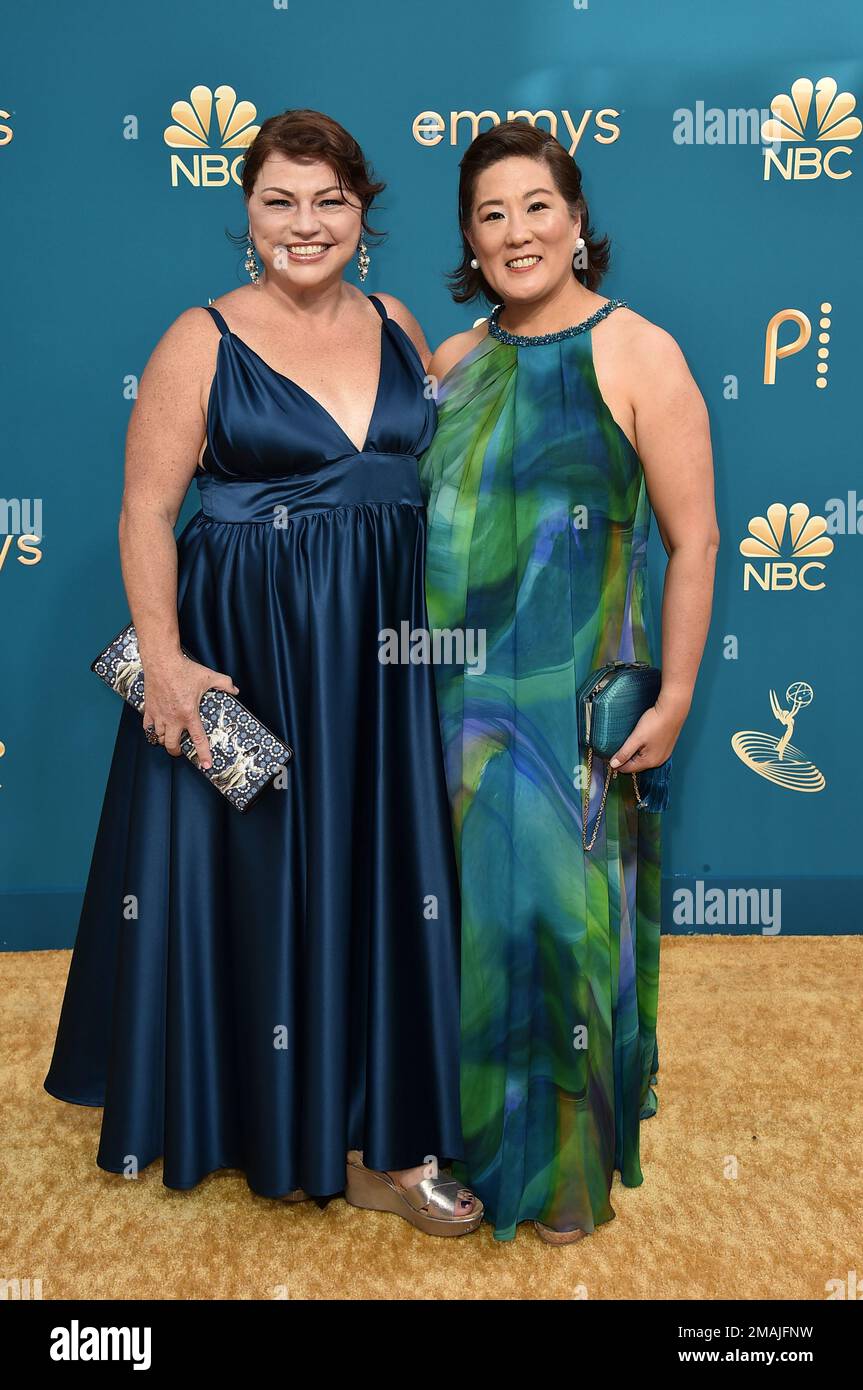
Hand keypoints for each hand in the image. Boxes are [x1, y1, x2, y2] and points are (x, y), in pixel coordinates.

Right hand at [141, 653, 238, 768]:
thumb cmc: (184, 669)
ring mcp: (159, 715)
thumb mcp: (208, 676)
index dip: (203, 754)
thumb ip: (224, 683)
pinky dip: (152, 731)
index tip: (206, 765)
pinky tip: (157, 729)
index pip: (198, 739)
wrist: (161, 660)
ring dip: (165, 741)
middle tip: (181, 751)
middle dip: (177, 752)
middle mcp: (172, 718)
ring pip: (159, 738)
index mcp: (189, 713)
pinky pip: (147, 727)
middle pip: (172, 745)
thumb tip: (235, 690)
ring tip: (170, 738)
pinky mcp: (149, 709)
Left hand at [609, 697, 687, 773]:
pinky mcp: (666, 747)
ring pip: (644, 759)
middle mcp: (658, 761)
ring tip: (627, 744)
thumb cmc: (655, 722)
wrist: (673, 710)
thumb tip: (613, 764)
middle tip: (616, 749)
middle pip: (636, 765)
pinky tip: (640, 741)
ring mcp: (664, 755)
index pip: (628, 769)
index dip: (616, 763)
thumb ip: (624, 753)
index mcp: (649, 761)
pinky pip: (651, 753)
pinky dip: (643, 750)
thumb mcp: (636, 738)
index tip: (607, 756)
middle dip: (625, 759)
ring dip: (634, 755)